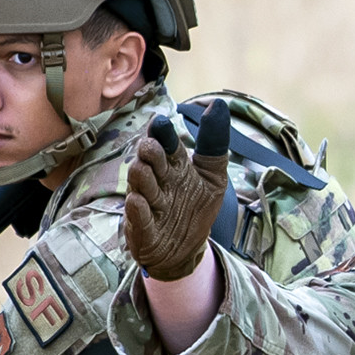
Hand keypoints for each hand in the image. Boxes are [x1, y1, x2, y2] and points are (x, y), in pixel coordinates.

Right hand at [123, 102, 230, 281]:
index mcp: (173, 165)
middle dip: (149, 151)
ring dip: (142, 176)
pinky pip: (136, 214)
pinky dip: (137, 207)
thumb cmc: (196, 209)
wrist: (186, 250)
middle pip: (147, 157)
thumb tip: (219, 104)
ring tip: (146, 173)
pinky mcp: (141, 228)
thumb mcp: (213, 177)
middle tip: (152, 148)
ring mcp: (147, 203)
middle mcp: (157, 180)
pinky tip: (140, 201)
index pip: (165, 142)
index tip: (161, 123)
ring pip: (138, 181)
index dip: (162, 132)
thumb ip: (214, 143)